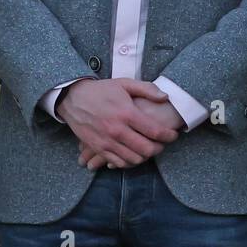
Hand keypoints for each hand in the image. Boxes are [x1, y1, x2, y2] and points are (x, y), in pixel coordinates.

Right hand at [60, 78, 179, 169]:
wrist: (73, 98)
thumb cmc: (102, 90)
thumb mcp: (125, 83)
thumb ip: (147, 89)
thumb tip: (165, 97)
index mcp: (127, 113)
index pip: (155, 131)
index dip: (169, 136)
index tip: (174, 135)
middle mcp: (117, 130)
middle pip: (146, 149)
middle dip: (159, 148)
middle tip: (163, 143)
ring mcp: (106, 141)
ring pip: (133, 159)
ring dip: (145, 156)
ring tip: (149, 148)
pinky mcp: (97, 148)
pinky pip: (117, 162)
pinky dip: (128, 161)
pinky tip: (133, 153)